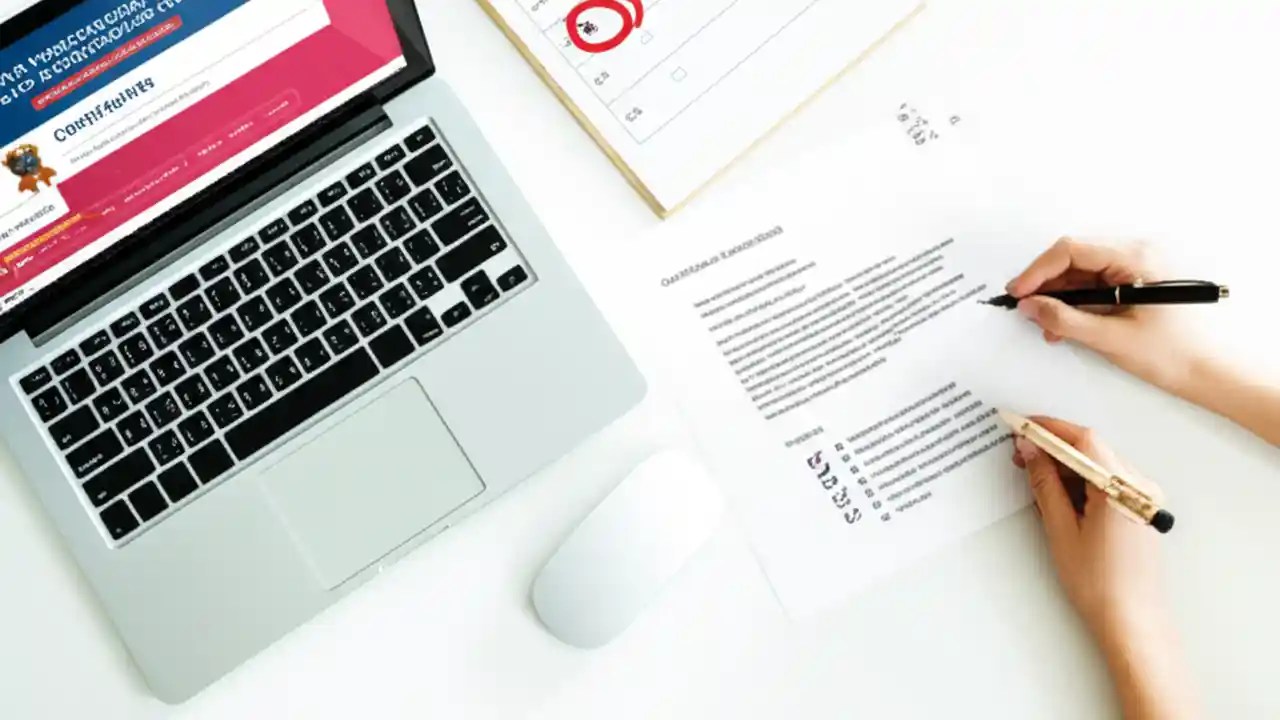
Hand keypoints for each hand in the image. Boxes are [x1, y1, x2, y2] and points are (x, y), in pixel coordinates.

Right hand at [1006, 238, 1203, 392]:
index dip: (1037, 271)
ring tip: (1047, 325)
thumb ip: (1065, 320)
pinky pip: (1095, 285)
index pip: (1072, 250)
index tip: (1018, 293)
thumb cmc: (1175, 354)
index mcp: (1136, 258)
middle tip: (1026, 309)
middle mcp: (1137, 254)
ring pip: (1081, 273)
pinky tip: (1065, 325)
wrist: (1211, 372)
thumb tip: (1030, 306)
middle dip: (1046, 285)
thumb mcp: (1112, 338)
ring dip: (1059, 297)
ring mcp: (1136, 267)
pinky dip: (1075, 303)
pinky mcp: (1135, 282)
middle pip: (1074, 258)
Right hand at [1011, 417, 1162, 638]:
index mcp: (1121, 487)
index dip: (1048, 428)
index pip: (1083, 440)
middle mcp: (1140, 485)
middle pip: (1093, 449)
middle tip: (1019, 454)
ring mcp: (1144, 496)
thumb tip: (1029, 451)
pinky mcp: (1141, 508)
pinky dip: (1082, 481)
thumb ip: (1045, 484)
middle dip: (1054, 448)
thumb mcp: (1062, 529)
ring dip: (1067, 465)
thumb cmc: (1097, 581)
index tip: (1020, 426)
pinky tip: (1059, 495)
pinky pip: (1108, 481)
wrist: (1132, 619)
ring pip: (1099, 464)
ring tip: (1034, 478)